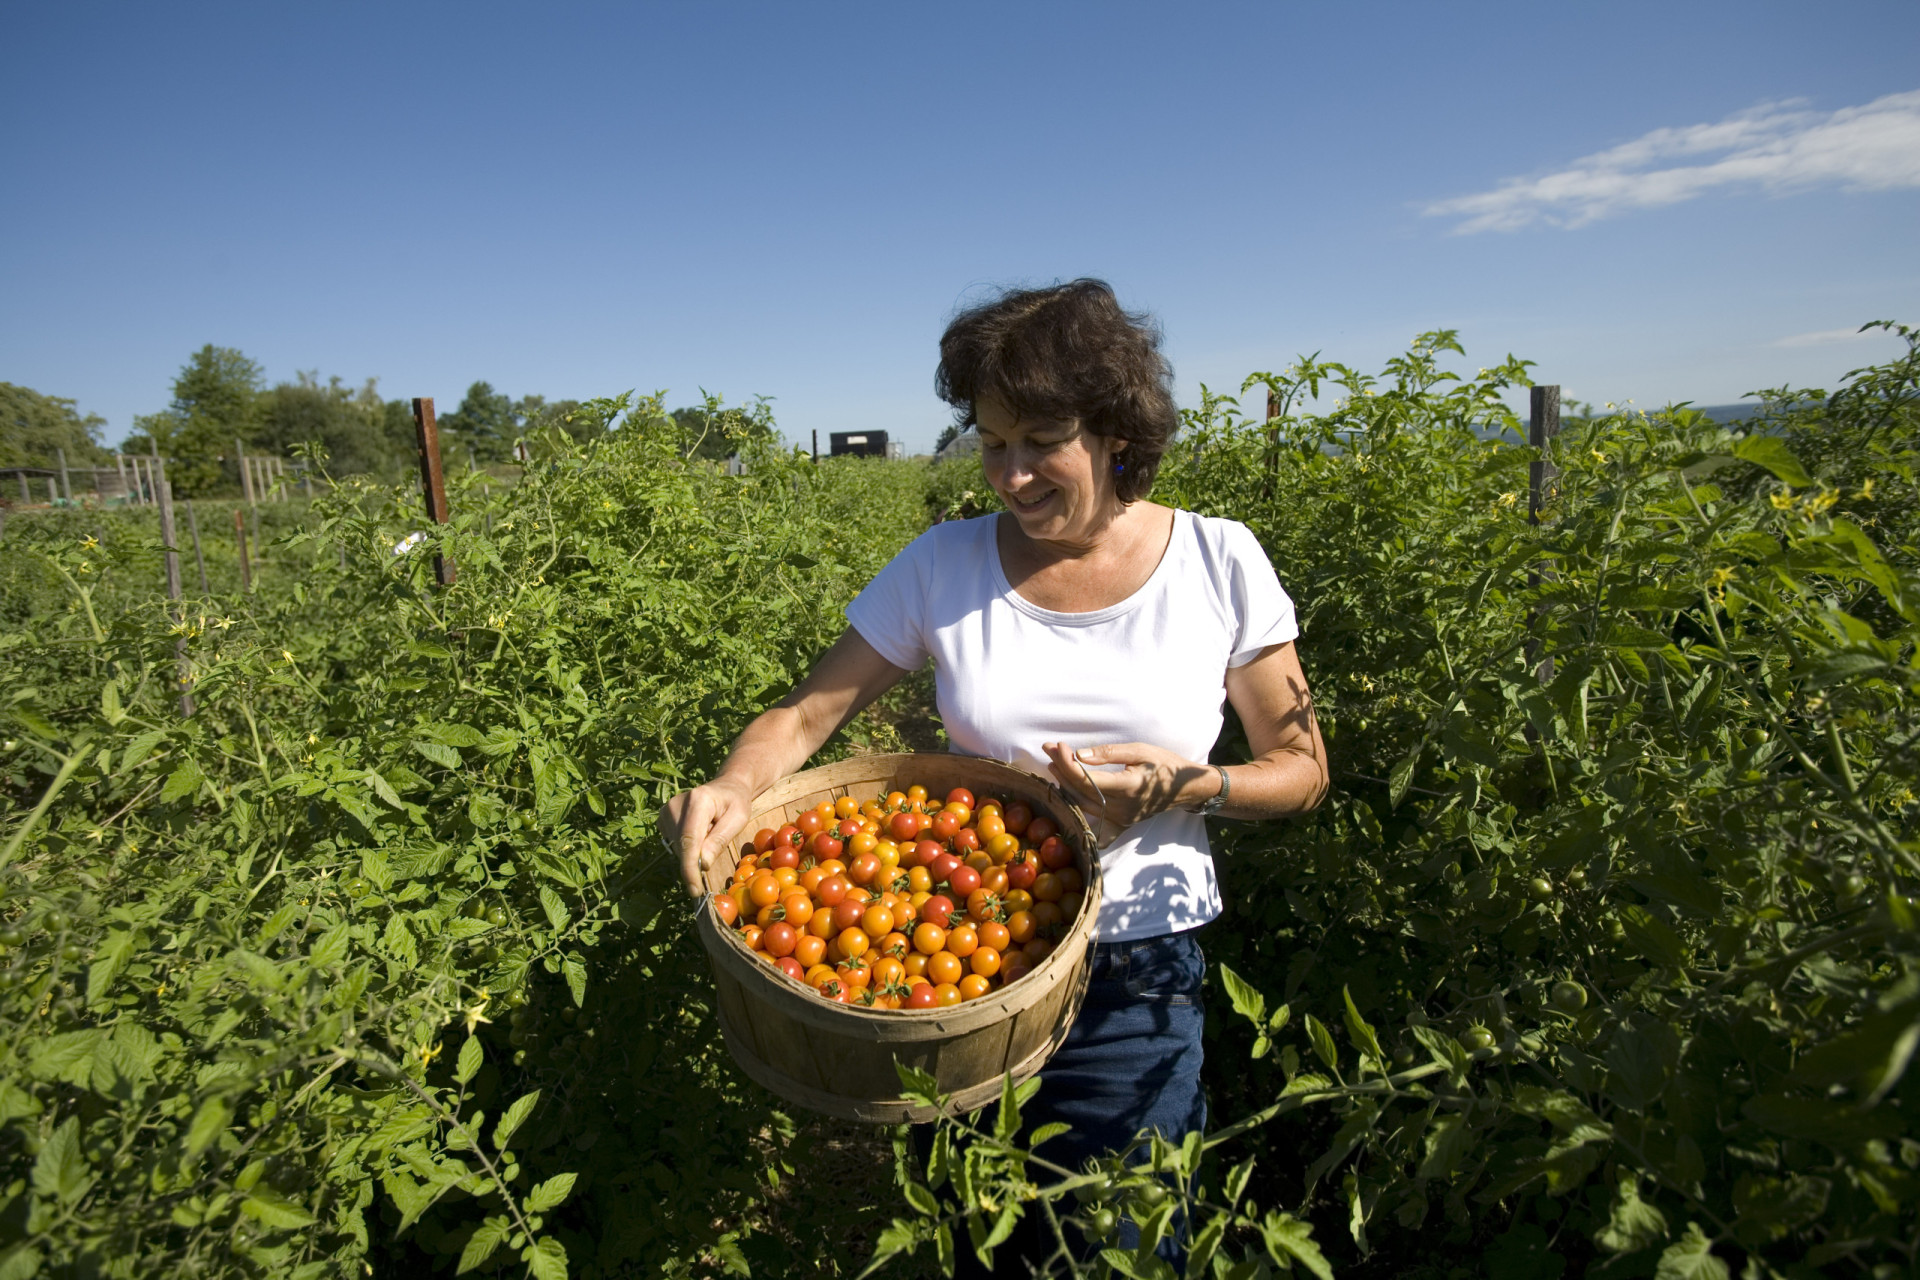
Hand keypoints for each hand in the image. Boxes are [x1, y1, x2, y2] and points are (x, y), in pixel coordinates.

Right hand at [660, 776, 756, 898]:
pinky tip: (700, 831)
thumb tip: (702, 864)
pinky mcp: (662, 818)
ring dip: (694, 850)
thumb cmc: (736, 802)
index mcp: (698, 800)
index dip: (690, 868)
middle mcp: (676, 804)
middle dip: (698, 859)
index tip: (695, 889)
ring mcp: (666, 810)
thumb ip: (720, 840)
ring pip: (677, 848)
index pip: (689, 840)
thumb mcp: (738, 819)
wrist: (726, 786)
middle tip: (717, 839)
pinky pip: (674, 844)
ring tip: (710, 830)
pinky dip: (688, 846)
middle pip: (682, 847)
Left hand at [1039, 741, 1215, 840]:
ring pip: (1082, 805)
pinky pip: (1092, 814)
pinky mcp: (1120, 823)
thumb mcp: (1140, 750)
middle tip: (1049, 748)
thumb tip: (1079, 755)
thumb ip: (1109, 753)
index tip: (1058, 746)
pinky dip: (1077, 800)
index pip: (1087, 780)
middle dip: (1061, 769)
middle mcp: (1122, 808)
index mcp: (1129, 787)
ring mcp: (1121, 819)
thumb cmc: (1164, 764)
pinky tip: (1067, 787)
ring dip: (1065, 784)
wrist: (1185, 789)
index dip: (1067, 764)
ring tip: (1053, 764)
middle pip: (1080, 791)